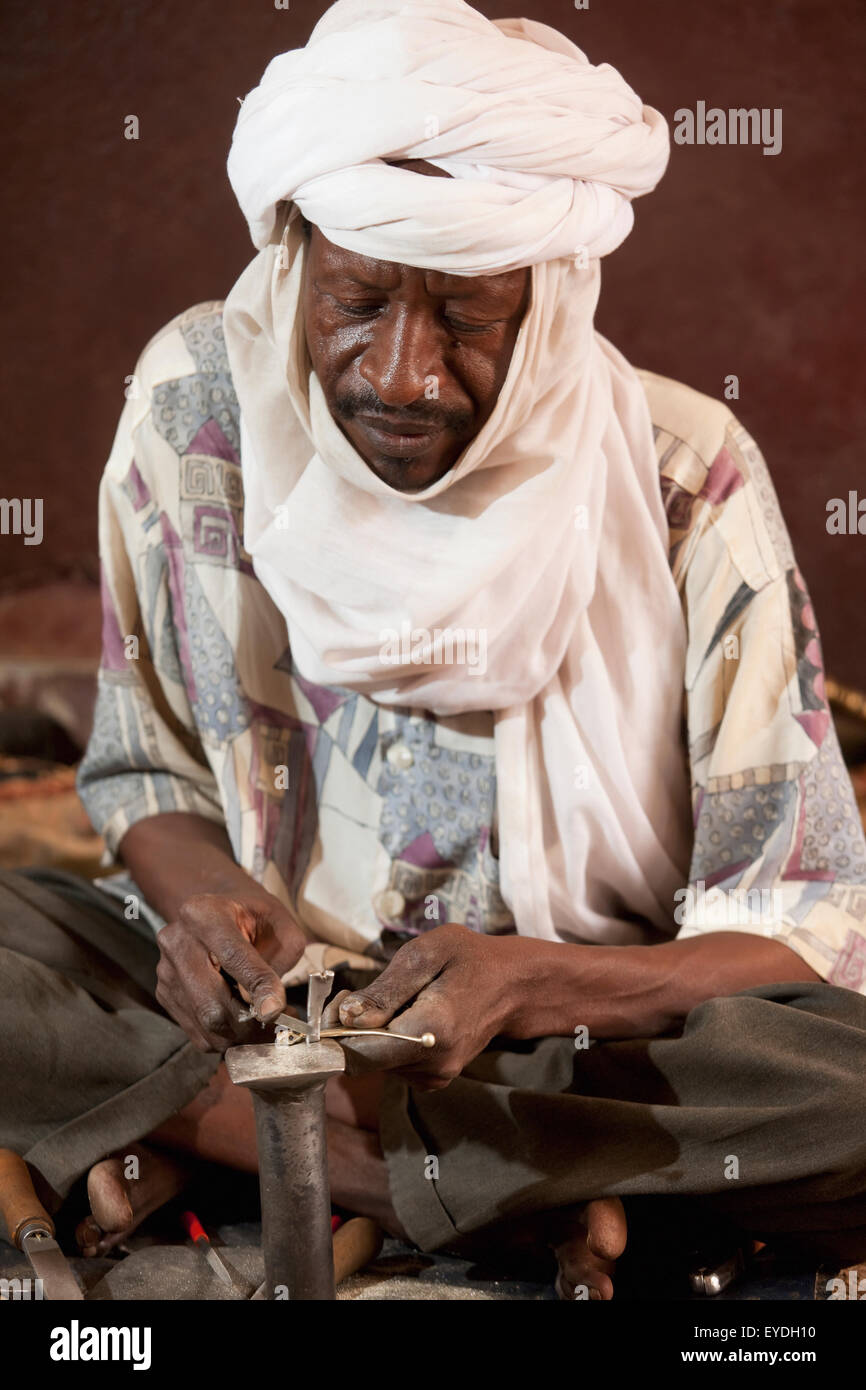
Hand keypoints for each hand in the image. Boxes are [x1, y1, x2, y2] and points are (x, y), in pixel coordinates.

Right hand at [155, 892, 305, 1052]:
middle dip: (250, 1024)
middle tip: (280, 1026)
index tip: (277, 1010)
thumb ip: (279, 960)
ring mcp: (166, 970)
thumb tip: (267, 1008)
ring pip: (205, 1024)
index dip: (257, 987)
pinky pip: (198, 1031)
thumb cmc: (251, 917)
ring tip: (267, 1024)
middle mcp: (177, 941)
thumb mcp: (280, 924)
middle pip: (211, 1003)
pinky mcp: (165, 994)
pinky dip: (226, 1036)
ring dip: (241, 1035)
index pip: (232, 957)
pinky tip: (243, 1021)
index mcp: (205, 914)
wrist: (214, 913)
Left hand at [327, 923, 518, 1089]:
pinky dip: (388, 1042)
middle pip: (366, 1058)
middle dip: (353, 1028)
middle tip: (361, 993)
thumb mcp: (426, 954)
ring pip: (377, 1062)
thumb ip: (385, 990)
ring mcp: (436, 1077)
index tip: (341, 1000)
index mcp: (431, 1031)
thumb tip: (347, 1018)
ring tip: (391, 1000)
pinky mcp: (435, 1079)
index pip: (361, 1052)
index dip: (338, 1030)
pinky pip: (393, 1064)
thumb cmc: (468, 958)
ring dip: (371, 1034)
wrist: (511, 985)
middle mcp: (433, 1064)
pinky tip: (404, 1017)